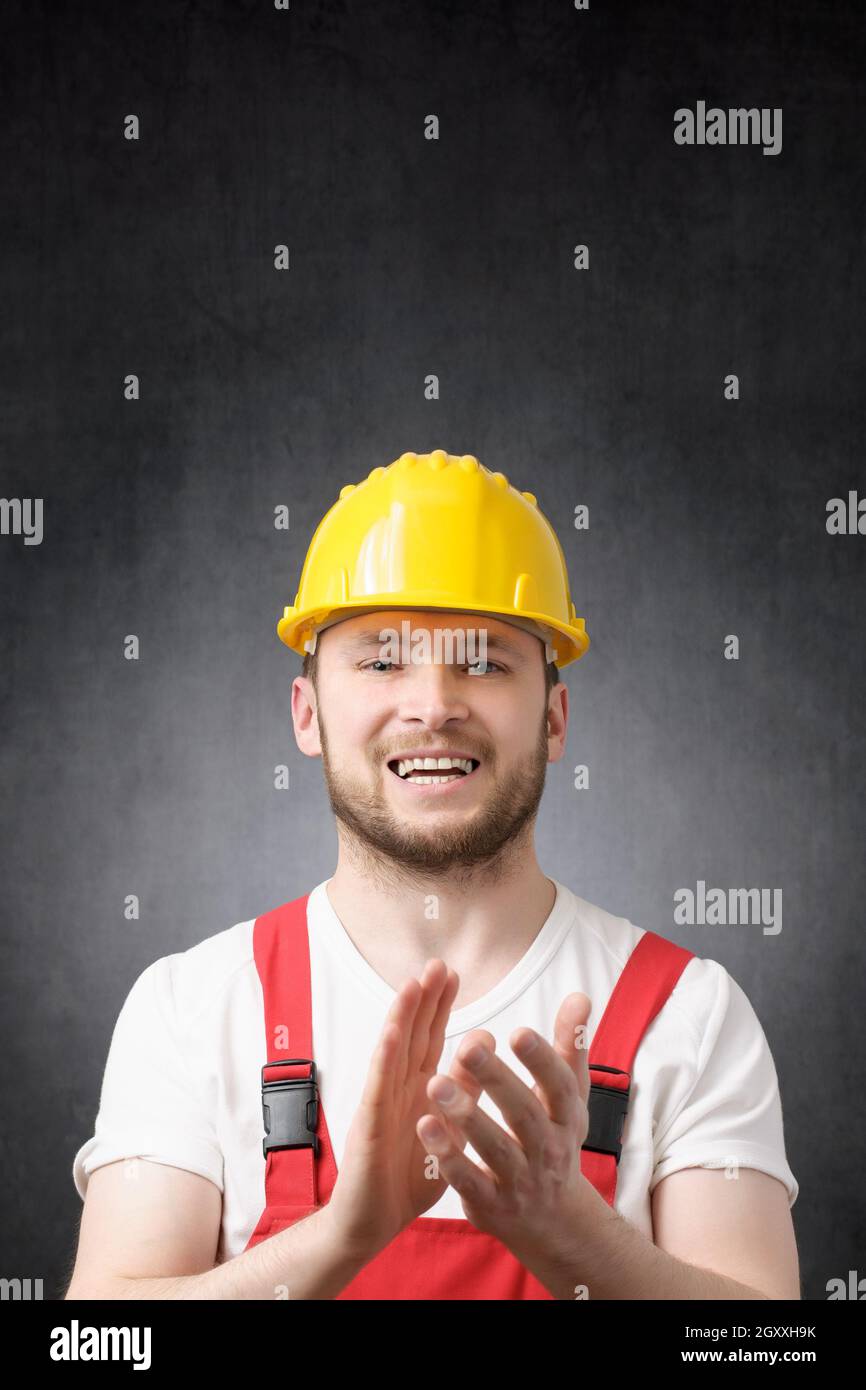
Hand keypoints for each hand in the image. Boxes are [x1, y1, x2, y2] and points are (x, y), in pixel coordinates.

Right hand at [327, 959, 464, 1259]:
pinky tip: (393, 1033)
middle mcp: (397, 1088)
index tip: (452, 973)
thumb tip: (486, 1041)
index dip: (439, 1006)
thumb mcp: (448, 1127)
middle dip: (423, 1000)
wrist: (373, 1222)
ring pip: (392, 1052)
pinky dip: (384, 1058)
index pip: (430, 1038)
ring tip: (414, 984)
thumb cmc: (408, 1175)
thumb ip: (465, 1087)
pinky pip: (378, 1087)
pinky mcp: (369, 1125)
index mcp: (417, 1088)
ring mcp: (380, 1103)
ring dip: (402, 1017)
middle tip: (437, 963)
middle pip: (411, 1035)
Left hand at [415, 992, 592, 1263]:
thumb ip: (570, 1047)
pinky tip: (424, 1126)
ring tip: (435, 1082)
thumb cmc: (556, 1140)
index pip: (559, 1087)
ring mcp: (519, 1180)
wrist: (556, 1222)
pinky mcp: (490, 1204)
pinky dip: (447, 1156)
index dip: (542, 1061)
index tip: (518, 1032)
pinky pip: (468, 1180)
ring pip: (493, 1148)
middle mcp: (546, 1150)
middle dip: (496, 1080)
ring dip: (465, 1116)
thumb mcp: (570, 1097)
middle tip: (468, 1045)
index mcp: (566, 1118)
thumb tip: (579, 997)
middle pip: (523, 1113)